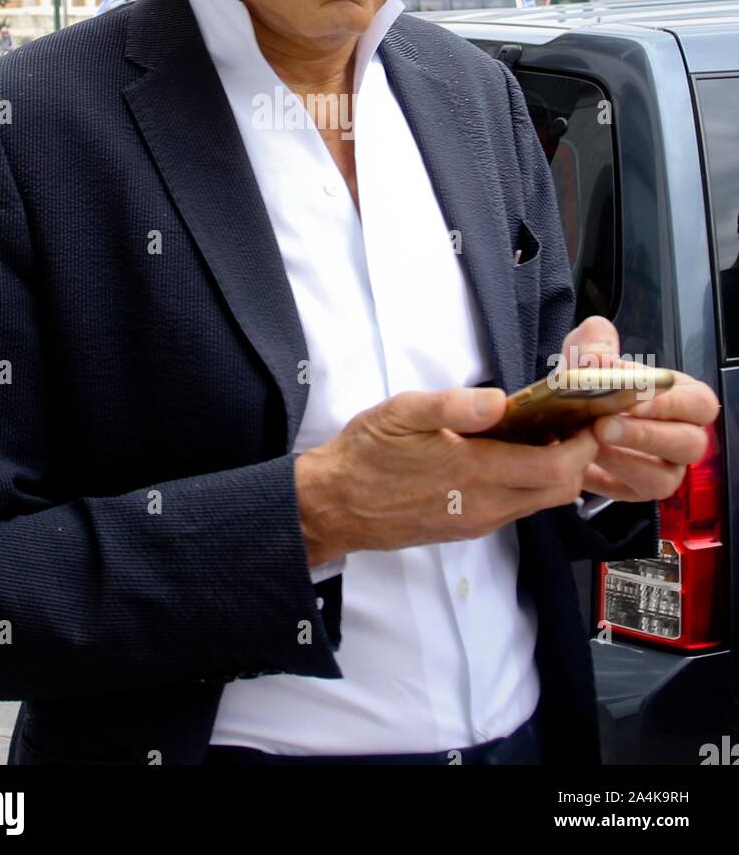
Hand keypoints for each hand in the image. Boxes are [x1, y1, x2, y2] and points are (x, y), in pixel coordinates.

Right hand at [295, 384, 599, 565]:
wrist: (334, 506)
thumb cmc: (365, 456)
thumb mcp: (402, 413)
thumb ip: (454, 406)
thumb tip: (501, 400)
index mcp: (476, 474)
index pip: (556, 468)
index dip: (584, 446)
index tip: (594, 418)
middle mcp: (486, 506)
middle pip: (559, 490)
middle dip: (579, 458)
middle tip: (578, 423)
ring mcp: (477, 521)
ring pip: (539, 502)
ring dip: (555, 472)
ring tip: (549, 434)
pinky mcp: (466, 528)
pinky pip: (515, 509)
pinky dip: (529, 484)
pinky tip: (513, 456)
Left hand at [560, 317, 719, 502]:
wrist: (564, 410)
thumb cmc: (592, 379)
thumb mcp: (589, 352)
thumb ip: (595, 345)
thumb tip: (599, 360)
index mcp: (684, 398)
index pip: (699, 404)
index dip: (672, 403)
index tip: (636, 399)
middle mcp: (682, 437)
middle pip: (688, 444)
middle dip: (646, 435)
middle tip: (604, 426)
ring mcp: (662, 468)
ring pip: (661, 477)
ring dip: (623, 461)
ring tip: (588, 444)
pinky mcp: (634, 489)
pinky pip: (627, 493)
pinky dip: (602, 479)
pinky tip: (579, 463)